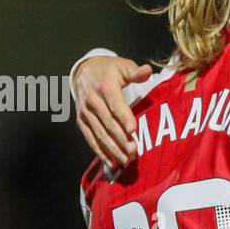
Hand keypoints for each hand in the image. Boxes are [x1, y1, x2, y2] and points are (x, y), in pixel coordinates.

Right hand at [75, 55, 151, 169]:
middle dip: (120, 138)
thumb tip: (147, 70)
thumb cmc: (108, 70)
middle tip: (133, 151)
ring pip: (99, 134)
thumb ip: (135, 71)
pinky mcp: (81, 121)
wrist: (82, 71)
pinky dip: (101, 152)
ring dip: (112, 149)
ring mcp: (85, 113)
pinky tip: (112, 163)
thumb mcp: (122, 65)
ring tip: (125, 160)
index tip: (133, 129)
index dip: (124, 116)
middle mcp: (92, 100)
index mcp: (105, 86)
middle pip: (108, 122)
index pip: (115, 103)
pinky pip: (91, 139)